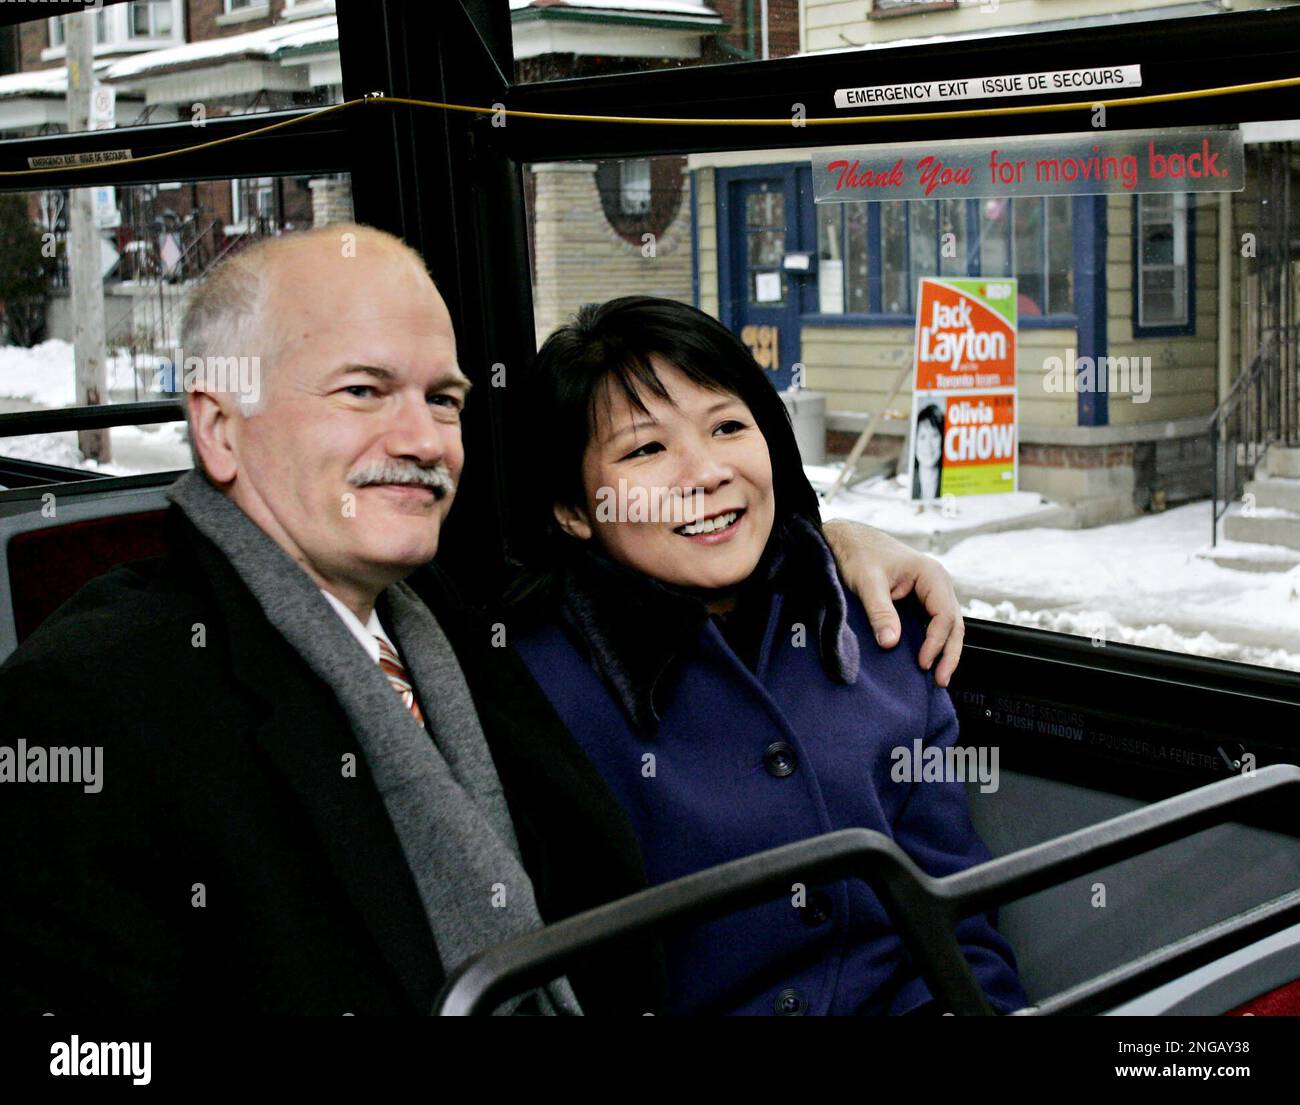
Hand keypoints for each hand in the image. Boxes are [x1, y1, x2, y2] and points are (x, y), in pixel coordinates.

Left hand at [822, 520, 963, 686]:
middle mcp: (936, 583)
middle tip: (939, 680)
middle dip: (948, 653)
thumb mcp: (867, 582)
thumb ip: (880, 612)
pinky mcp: (919, 600)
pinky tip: (928, 660)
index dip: (936, 642)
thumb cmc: (859, 553)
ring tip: (938, 677)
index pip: (944, 615)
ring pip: (947, 626)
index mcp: (931, 574)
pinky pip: (933, 624)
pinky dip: (933, 642)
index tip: (922, 663)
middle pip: (953, 624)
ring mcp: (930, 591)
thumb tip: (890, 643)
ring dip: (944, 651)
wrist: (847, 539)